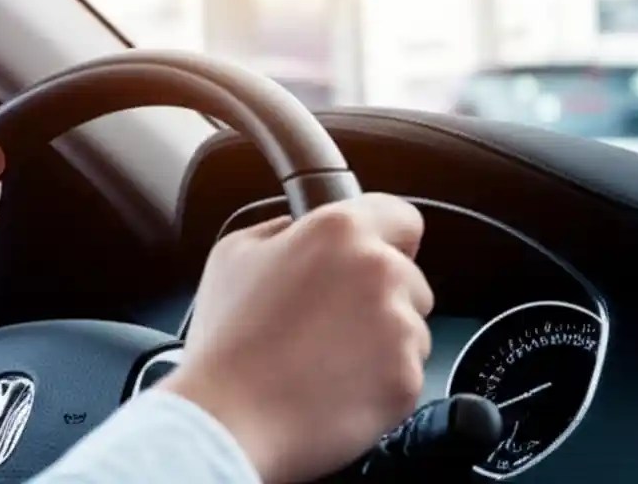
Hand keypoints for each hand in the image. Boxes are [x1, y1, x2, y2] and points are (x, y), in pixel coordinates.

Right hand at [160, 194, 432, 482]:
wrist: (227, 420)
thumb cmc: (225, 342)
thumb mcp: (234, 255)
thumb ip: (280, 229)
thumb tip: (298, 230)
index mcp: (338, 231)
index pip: (401, 217)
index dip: (386, 238)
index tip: (372, 257)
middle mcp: (379, 271)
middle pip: (409, 279)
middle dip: (379, 297)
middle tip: (328, 322)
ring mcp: (399, 327)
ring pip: (411, 329)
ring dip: (382, 342)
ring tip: (325, 360)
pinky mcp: (407, 380)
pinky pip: (405, 374)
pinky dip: (379, 383)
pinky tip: (334, 387)